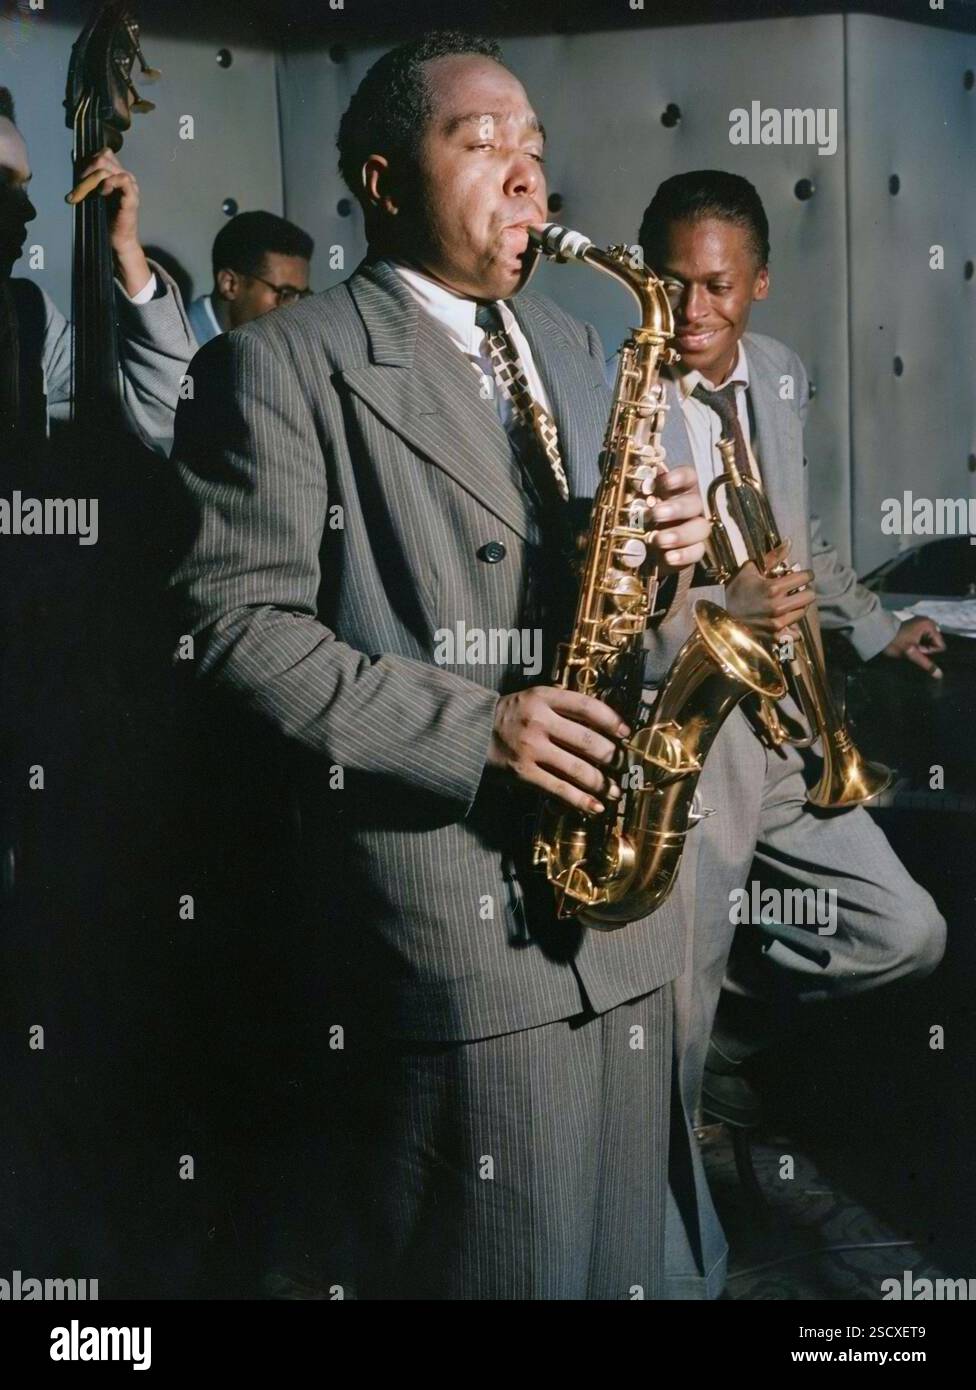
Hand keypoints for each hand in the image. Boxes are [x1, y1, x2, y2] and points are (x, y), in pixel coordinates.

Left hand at [66, 146, 150, 296]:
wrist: (118, 240)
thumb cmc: (106, 218)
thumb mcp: (93, 193)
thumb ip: (89, 177)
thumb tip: (74, 157)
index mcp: (117, 173)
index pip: (104, 153)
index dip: (88, 161)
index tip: (77, 179)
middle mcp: (125, 176)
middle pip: (102, 157)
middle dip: (85, 172)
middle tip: (76, 190)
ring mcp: (130, 186)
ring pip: (106, 168)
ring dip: (89, 181)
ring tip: (82, 195)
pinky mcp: (132, 197)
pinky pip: (122, 179)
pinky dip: (108, 183)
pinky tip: (102, 193)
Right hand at [488, 686, 627, 814]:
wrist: (468, 733)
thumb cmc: (508, 716)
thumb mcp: (532, 699)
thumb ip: (561, 707)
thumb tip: (602, 728)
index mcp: (543, 697)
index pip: (586, 706)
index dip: (611, 720)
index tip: (626, 733)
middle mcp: (538, 721)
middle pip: (587, 740)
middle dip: (611, 756)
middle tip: (622, 765)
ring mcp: (530, 748)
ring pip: (578, 768)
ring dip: (602, 782)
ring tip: (614, 790)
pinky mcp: (523, 773)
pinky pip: (559, 789)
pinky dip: (580, 800)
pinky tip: (595, 806)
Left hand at [646, 465, 710, 569]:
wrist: (641, 548)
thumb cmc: (642, 518)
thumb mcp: (637, 504)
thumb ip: (638, 492)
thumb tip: (634, 483)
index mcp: (679, 489)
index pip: (688, 477)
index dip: (679, 478)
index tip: (664, 482)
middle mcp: (690, 507)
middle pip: (694, 503)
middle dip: (676, 508)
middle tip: (656, 514)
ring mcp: (695, 529)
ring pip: (700, 528)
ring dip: (680, 534)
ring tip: (658, 540)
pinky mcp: (694, 550)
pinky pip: (697, 552)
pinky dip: (683, 554)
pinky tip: (669, 557)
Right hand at [725, 542, 814, 637]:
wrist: (720, 615)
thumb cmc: (735, 591)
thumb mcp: (750, 570)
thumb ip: (772, 557)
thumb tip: (789, 542)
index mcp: (773, 588)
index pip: (805, 577)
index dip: (806, 574)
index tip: (802, 575)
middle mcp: (778, 607)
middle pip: (810, 596)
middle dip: (805, 590)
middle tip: (797, 589)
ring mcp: (777, 623)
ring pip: (802, 612)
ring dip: (798, 606)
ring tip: (788, 603)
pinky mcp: (775, 636)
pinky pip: (795, 633)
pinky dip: (793, 627)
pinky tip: (785, 619)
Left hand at [882, 616, 944, 677]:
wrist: (878, 634)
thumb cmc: (895, 643)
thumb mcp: (911, 654)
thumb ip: (926, 664)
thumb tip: (940, 675)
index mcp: (930, 625)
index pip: (940, 646)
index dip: (928, 651)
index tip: (915, 648)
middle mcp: (928, 622)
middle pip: (935, 643)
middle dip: (925, 649)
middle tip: (910, 647)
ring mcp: (922, 623)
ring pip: (929, 642)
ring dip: (921, 647)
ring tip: (908, 645)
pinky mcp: (916, 627)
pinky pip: (923, 639)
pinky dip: (917, 644)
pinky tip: (908, 643)